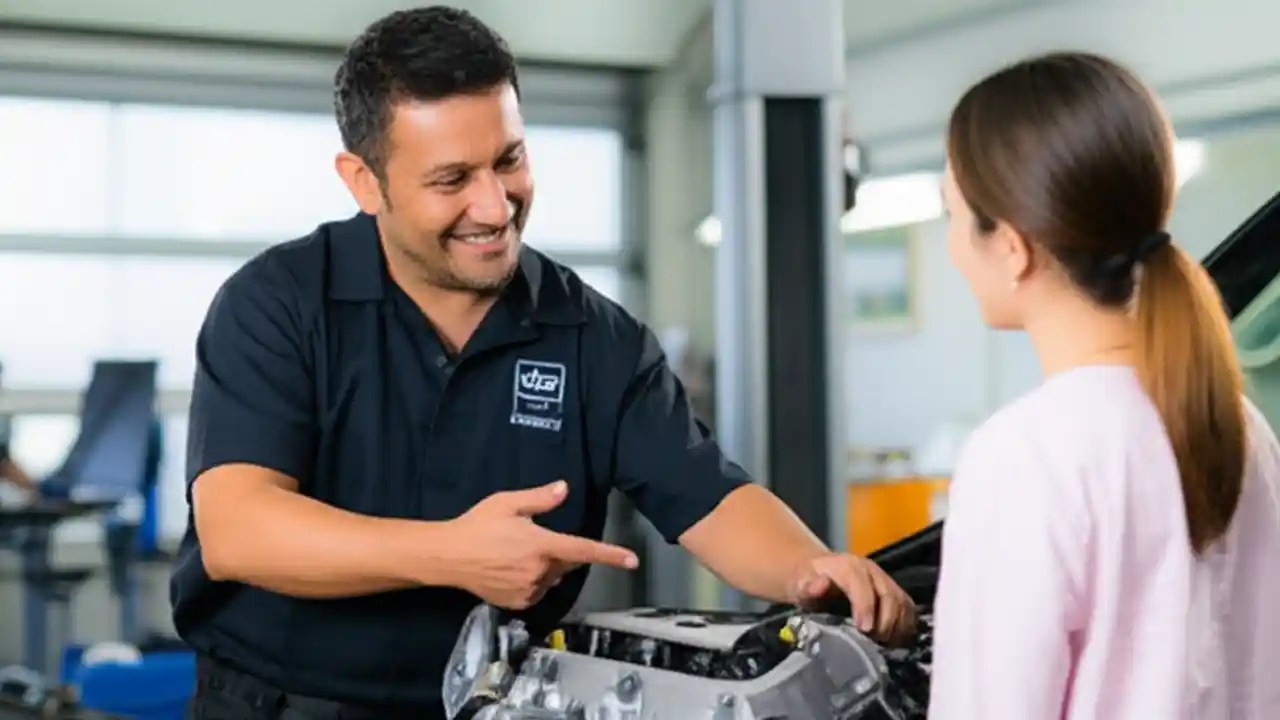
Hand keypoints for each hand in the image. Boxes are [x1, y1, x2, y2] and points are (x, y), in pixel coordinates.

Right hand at [447, 480, 638, 609]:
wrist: (448, 556)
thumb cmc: (477, 525)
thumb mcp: (507, 503)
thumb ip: (539, 498)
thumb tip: (564, 488)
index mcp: (541, 545)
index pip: (583, 550)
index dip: (610, 554)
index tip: (632, 560)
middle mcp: (539, 571)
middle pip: (566, 564)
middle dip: (560, 552)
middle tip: (535, 538)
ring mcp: (528, 590)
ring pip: (551, 579)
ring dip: (546, 567)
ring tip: (516, 554)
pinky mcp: (517, 603)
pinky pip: (536, 591)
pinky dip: (533, 582)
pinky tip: (511, 570)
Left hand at [788, 553, 916, 646]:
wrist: (817, 573)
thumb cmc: (808, 582)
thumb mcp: (800, 584)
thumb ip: (808, 586)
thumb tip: (821, 584)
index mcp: (848, 566)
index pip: (862, 585)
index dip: (866, 607)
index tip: (864, 629)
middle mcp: (871, 571)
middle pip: (888, 595)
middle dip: (885, 621)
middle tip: (874, 642)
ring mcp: (885, 580)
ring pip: (902, 602)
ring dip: (896, 626)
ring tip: (882, 643)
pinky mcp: (894, 591)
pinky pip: (908, 608)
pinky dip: (905, 625)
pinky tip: (894, 640)